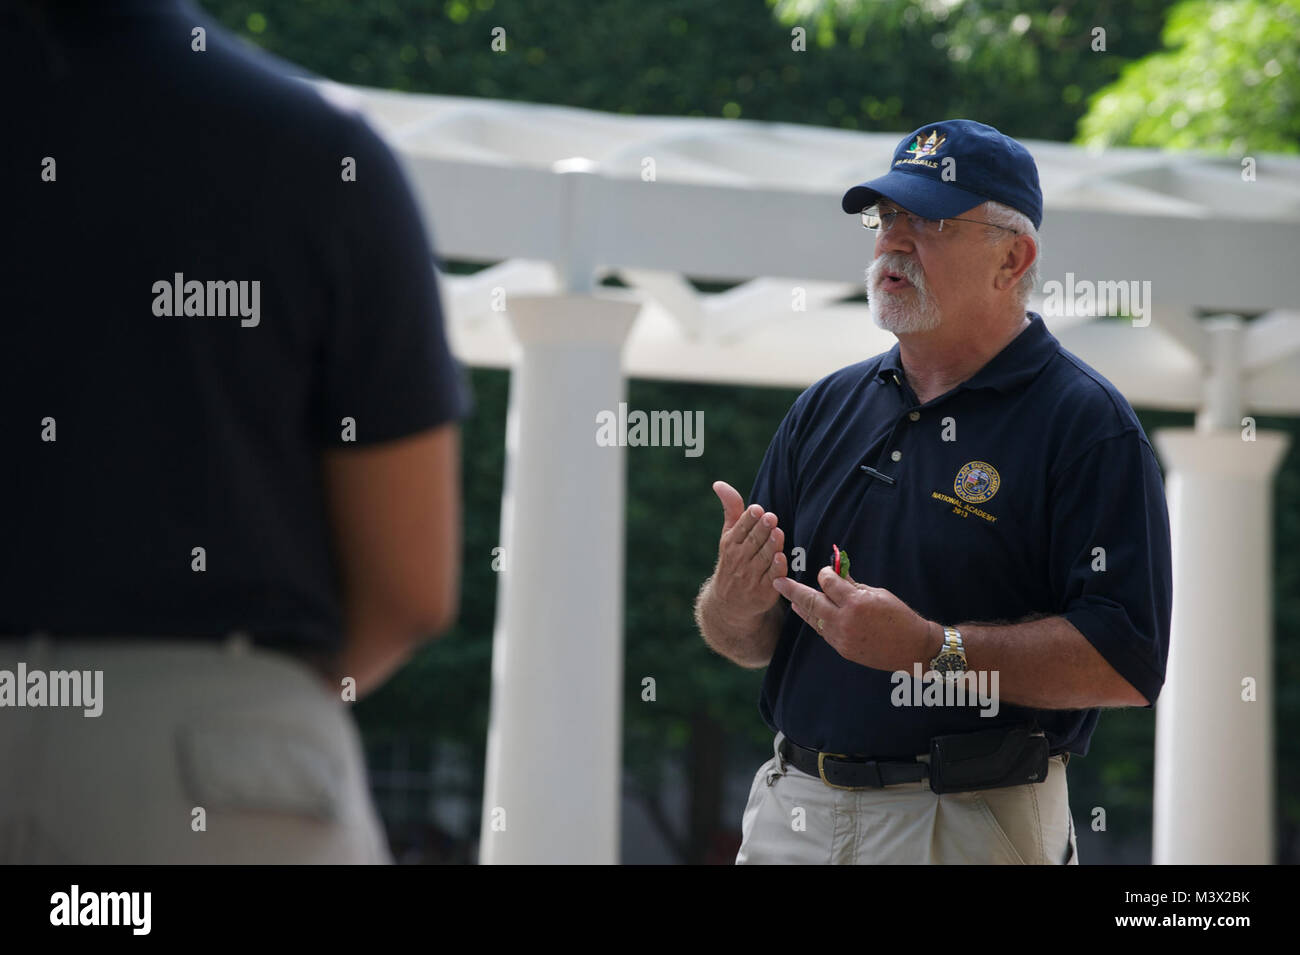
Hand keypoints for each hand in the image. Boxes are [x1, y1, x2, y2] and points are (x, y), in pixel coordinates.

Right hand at [708, 481, 787, 618]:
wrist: (728, 603)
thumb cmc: (733, 560)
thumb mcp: (729, 535)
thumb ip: (731, 509)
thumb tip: (718, 483)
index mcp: (730, 544)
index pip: (741, 529)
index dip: (749, 519)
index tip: (757, 509)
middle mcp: (738, 560)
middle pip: (753, 542)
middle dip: (762, 530)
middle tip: (771, 518)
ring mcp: (750, 578)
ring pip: (762, 559)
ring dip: (770, 547)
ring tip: (777, 533)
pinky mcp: (763, 593)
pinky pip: (771, 579)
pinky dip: (775, 570)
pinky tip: (780, 559)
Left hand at [772, 565, 936, 671]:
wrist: (912, 648)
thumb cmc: (899, 616)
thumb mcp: (877, 594)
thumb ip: (853, 585)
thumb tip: (837, 572)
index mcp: (855, 602)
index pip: (828, 582)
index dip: (826, 574)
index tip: (827, 571)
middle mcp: (845, 620)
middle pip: (812, 601)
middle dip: (793, 590)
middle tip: (778, 581)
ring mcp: (841, 637)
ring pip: (813, 618)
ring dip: (800, 606)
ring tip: (787, 596)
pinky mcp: (842, 648)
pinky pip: (822, 631)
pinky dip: (814, 620)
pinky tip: (806, 613)